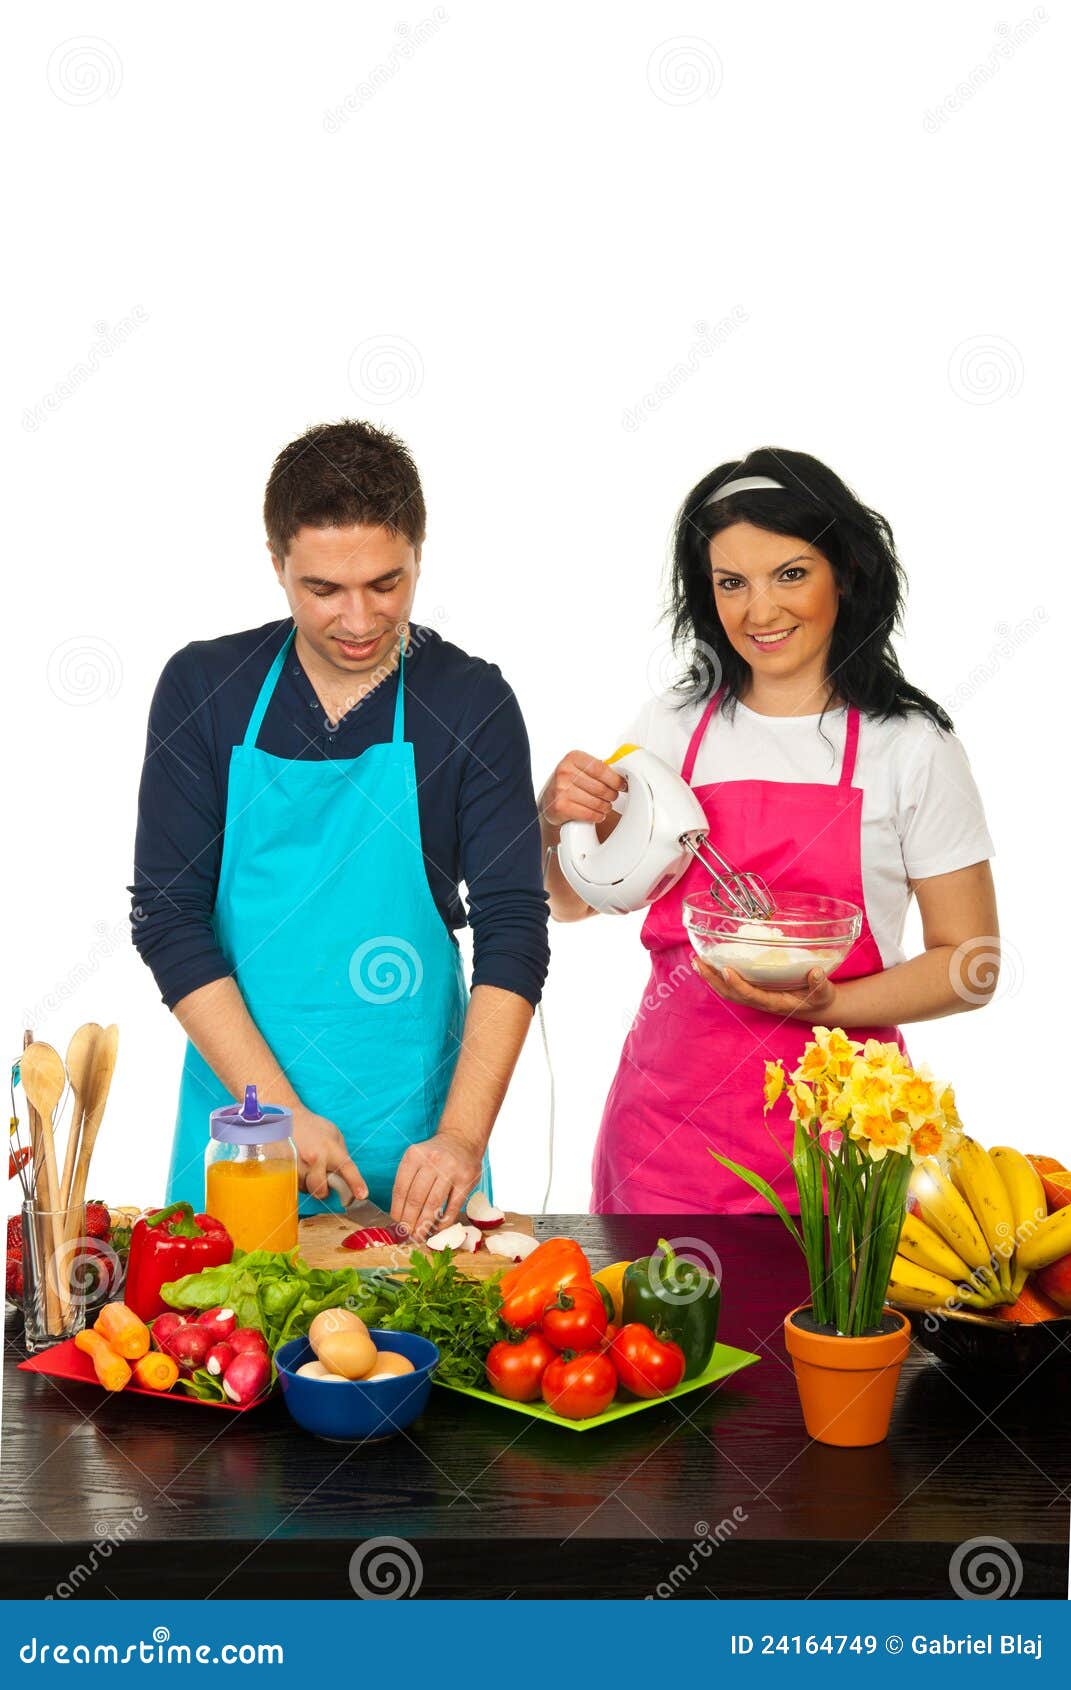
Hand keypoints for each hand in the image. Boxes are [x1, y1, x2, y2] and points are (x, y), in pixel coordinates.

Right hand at [291, 1106, 366, 1202]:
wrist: (287, 1118)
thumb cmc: (313, 1127)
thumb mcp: (334, 1135)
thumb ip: (341, 1154)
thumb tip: (345, 1174)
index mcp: (331, 1149)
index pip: (347, 1168)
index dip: (356, 1183)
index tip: (362, 1195)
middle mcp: (314, 1158)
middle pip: (321, 1191)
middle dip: (324, 1191)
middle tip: (323, 1179)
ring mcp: (297, 1165)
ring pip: (306, 1189)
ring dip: (309, 1183)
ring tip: (307, 1165)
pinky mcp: (283, 1170)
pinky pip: (295, 1185)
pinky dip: (299, 1179)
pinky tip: (298, 1165)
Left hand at [390, 1130, 484, 1242]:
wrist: (462, 1139)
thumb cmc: (434, 1155)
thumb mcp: (416, 1158)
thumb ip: (408, 1181)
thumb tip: (399, 1215)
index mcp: (414, 1156)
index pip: (401, 1189)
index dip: (397, 1210)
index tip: (396, 1223)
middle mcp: (432, 1161)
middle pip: (416, 1199)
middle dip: (409, 1221)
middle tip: (407, 1234)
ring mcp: (451, 1170)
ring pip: (434, 1204)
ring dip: (425, 1224)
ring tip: (420, 1235)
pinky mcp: (467, 1179)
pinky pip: (453, 1206)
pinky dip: (444, 1221)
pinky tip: (438, 1228)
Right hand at [539, 750, 624, 830]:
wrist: (549, 802)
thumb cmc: (569, 784)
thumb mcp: (580, 769)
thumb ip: (599, 768)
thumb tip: (623, 775)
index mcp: (573, 758)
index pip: (601, 769)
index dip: (616, 779)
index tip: (623, 785)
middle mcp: (565, 771)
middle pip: (601, 787)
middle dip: (612, 795)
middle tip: (612, 797)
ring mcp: (561, 789)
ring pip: (597, 802)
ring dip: (606, 807)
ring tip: (605, 806)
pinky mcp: (561, 806)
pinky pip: (589, 814)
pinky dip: (598, 816)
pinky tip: (597, 814)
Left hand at [691, 958, 838, 1021]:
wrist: (817, 1005)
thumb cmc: (819, 998)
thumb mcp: (824, 993)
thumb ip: (820, 985)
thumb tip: (816, 972)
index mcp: (775, 1003)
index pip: (752, 996)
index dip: (738, 985)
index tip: (727, 970)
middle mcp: (761, 1001)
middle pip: (731, 994)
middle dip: (713, 979)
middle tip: (698, 961)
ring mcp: (755, 995)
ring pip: (728, 990)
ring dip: (711, 976)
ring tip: (697, 960)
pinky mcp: (754, 989)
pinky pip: (732, 984)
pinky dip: (718, 974)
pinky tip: (710, 961)